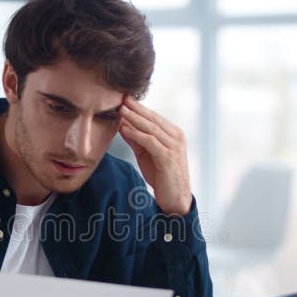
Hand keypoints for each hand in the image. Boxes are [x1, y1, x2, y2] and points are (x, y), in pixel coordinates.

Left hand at [118, 96, 192, 215]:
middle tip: (121, 98)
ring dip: (134, 118)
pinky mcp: (168, 157)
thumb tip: (122, 125)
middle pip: (152, 119)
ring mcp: (173, 147)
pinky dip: (137, 134)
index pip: (153, 117)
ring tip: (120, 110)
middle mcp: (176, 137)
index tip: (123, 99)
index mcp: (173, 134)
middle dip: (136, 108)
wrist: (175, 199)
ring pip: (151, 128)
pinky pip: (150, 142)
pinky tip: (125, 129)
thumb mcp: (146, 154)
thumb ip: (137, 140)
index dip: (138, 107)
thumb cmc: (162, 176)